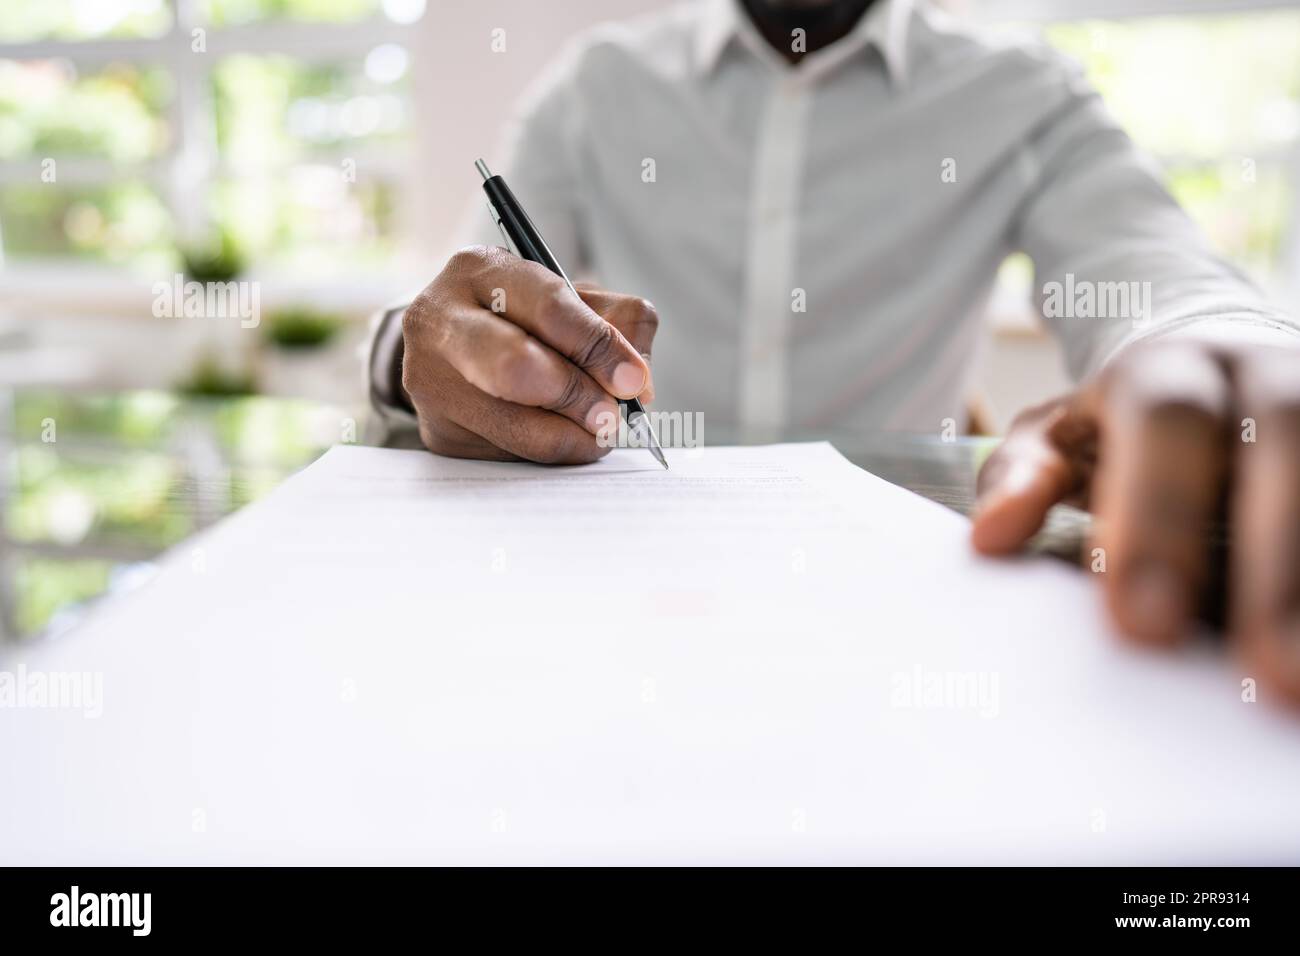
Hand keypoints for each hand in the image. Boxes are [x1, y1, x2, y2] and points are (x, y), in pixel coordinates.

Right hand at [401, 245, 656, 463]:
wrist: (449, 350)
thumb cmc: (522, 319)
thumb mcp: (570, 299)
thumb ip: (617, 324)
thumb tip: (638, 384)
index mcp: (480, 269)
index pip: (550, 308)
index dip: (599, 348)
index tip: (633, 380)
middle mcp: (440, 320)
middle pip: (517, 367)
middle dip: (578, 397)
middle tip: (611, 417)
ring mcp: (430, 380)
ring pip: (517, 426)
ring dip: (571, 438)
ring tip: (595, 433)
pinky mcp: (437, 432)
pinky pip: (508, 455)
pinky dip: (546, 451)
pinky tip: (555, 435)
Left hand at [972, 340, 1299, 704]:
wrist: (1216, 364)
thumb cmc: (1123, 427)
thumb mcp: (1058, 437)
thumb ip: (1022, 478)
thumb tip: (990, 538)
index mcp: (1171, 368)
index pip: (1169, 422)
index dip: (1160, 516)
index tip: (1141, 624)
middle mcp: (1267, 373)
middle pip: (1289, 439)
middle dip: (1280, 561)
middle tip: (1269, 674)